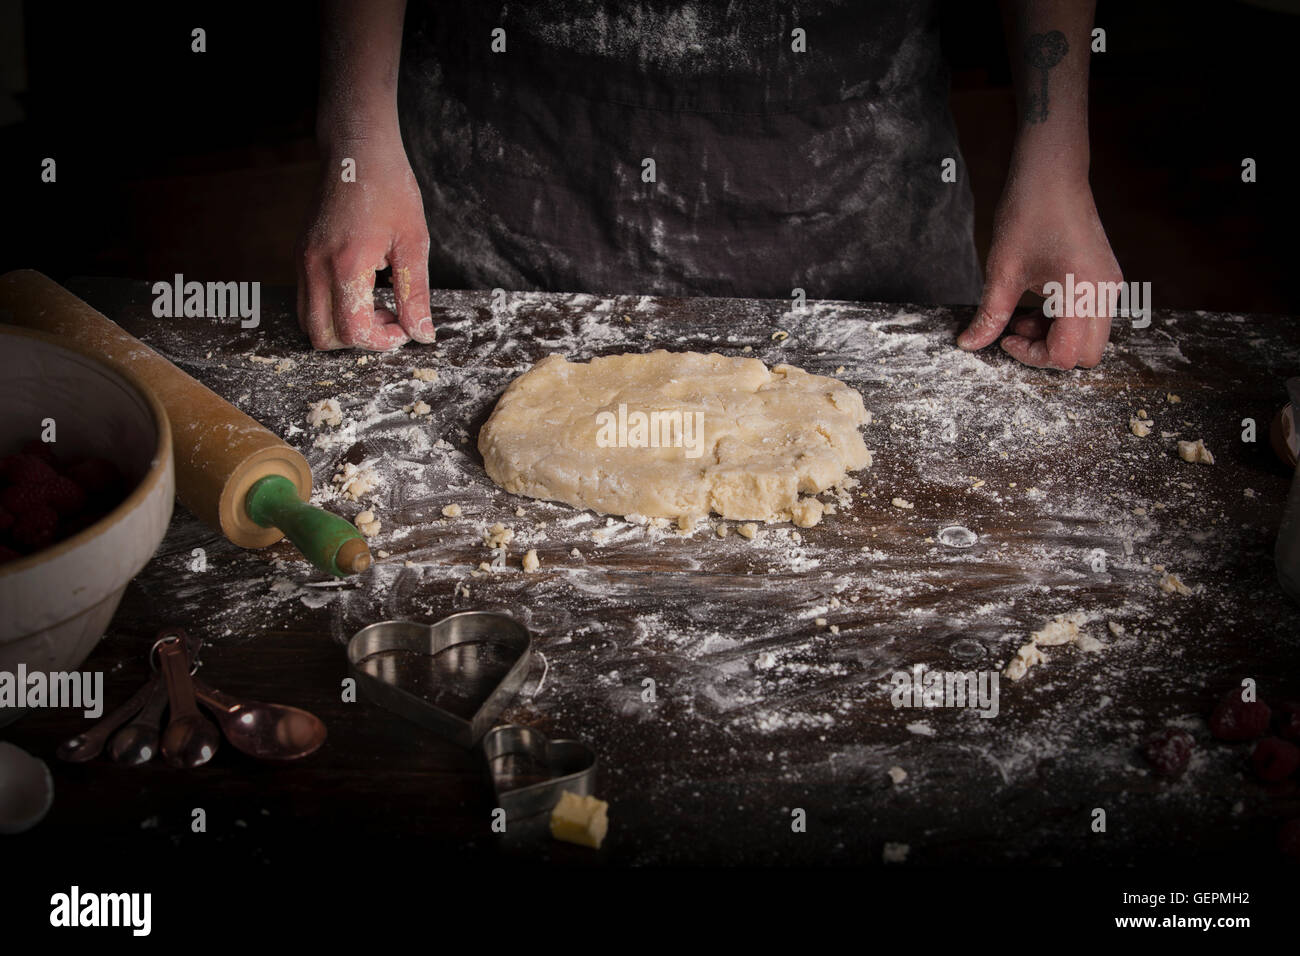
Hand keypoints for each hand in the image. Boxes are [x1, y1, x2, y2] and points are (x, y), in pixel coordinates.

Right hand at [295, 128, 433, 350]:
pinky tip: (360, 288)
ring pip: (309, 322)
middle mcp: (315, 266)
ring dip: (343, 326)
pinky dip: (332, 309)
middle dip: (359, 339)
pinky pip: (307, 300)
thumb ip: (416, 294)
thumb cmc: (390, 189)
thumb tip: (423, 335)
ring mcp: (302, 261)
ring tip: (375, 303)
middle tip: (388, 316)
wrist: (357, 151)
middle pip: (324, 336)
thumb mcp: (414, 242)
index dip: (382, 340)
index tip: (404, 326)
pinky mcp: (300, 255)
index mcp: (346, 263)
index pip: (354, 330)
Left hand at [957, 174, 1121, 369]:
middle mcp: (1106, 292)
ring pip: (1088, 337)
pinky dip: (1062, 321)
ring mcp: (1109, 285)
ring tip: (1020, 316)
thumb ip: (990, 315)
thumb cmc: (1029, 213)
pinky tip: (1036, 304)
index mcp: (1084, 292)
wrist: (1052, 173)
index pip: (1066, 355)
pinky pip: (1088, 317)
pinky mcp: (1104, 278)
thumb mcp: (1002, 271)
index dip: (1032, 356)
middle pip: (1086, 355)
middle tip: (1015, 331)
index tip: (1006, 338)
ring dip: (1053, 337)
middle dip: (1048, 352)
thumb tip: (969, 344)